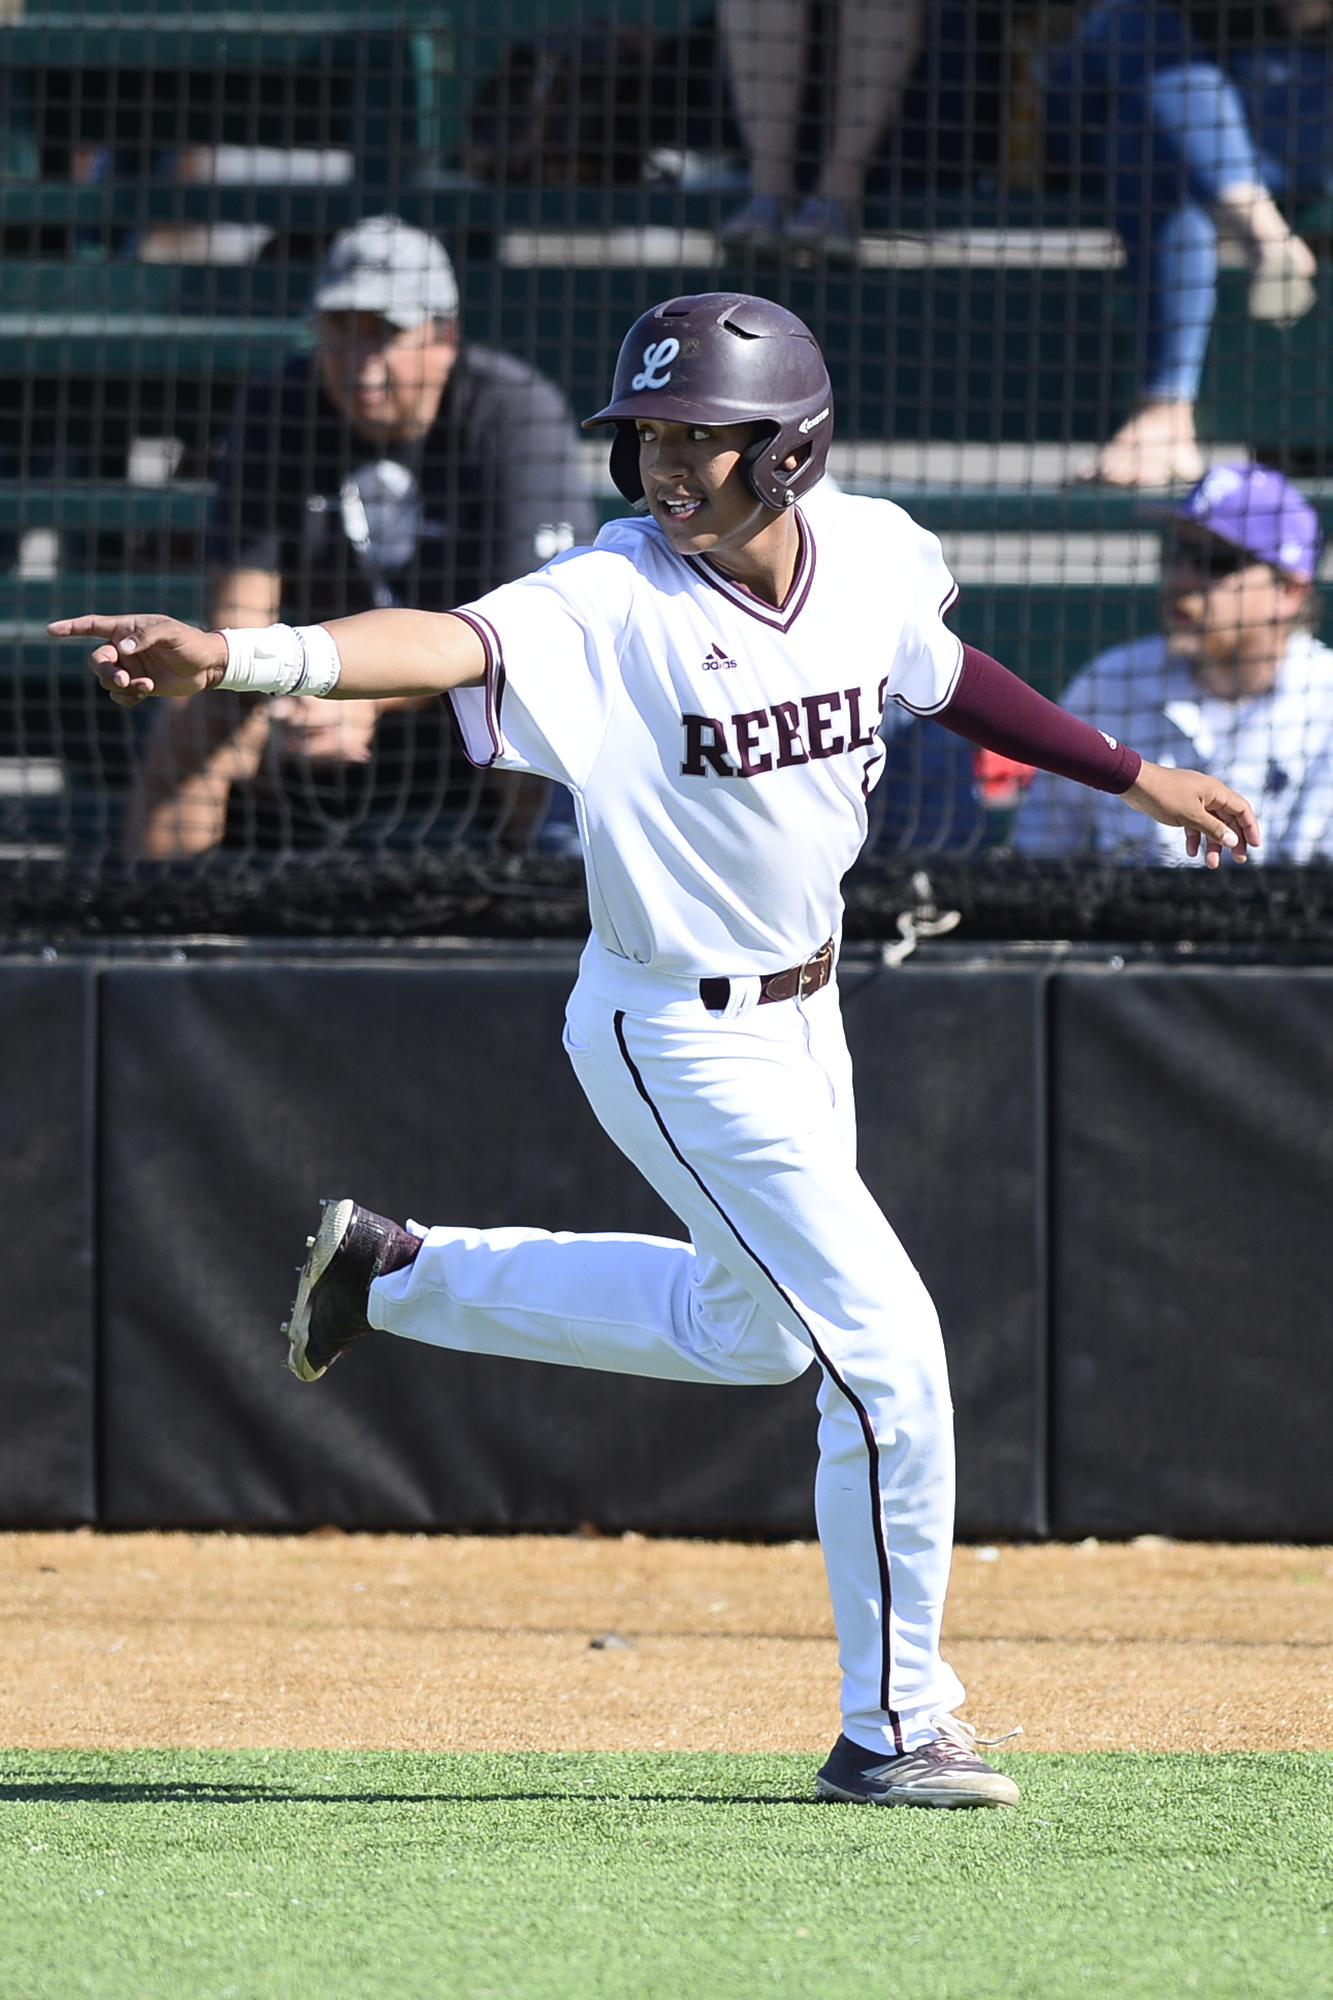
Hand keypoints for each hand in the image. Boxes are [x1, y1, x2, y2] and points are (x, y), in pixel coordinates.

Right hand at [48, 614, 228, 707]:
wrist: (207, 666)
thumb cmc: (189, 642)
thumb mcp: (170, 633)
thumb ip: (145, 637)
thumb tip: (122, 648)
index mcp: (126, 629)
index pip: (92, 626)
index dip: (71, 628)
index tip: (51, 631)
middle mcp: (123, 648)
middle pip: (97, 661)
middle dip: (106, 672)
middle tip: (124, 680)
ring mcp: (129, 668)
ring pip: (107, 681)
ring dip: (122, 687)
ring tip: (145, 686)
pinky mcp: (138, 686)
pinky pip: (119, 695)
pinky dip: (127, 698)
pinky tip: (143, 693)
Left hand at [1123, 760, 1260, 866]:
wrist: (1134, 783)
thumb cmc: (1163, 795)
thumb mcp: (1190, 816)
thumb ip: (1213, 829)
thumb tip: (1233, 841)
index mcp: (1216, 791)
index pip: (1242, 810)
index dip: (1251, 828)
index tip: (1255, 847)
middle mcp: (1209, 794)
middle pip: (1229, 819)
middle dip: (1234, 840)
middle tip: (1238, 860)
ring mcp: (1195, 800)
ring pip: (1211, 824)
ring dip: (1213, 844)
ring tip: (1212, 864)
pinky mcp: (1181, 806)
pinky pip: (1194, 824)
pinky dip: (1195, 837)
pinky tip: (1191, 852)